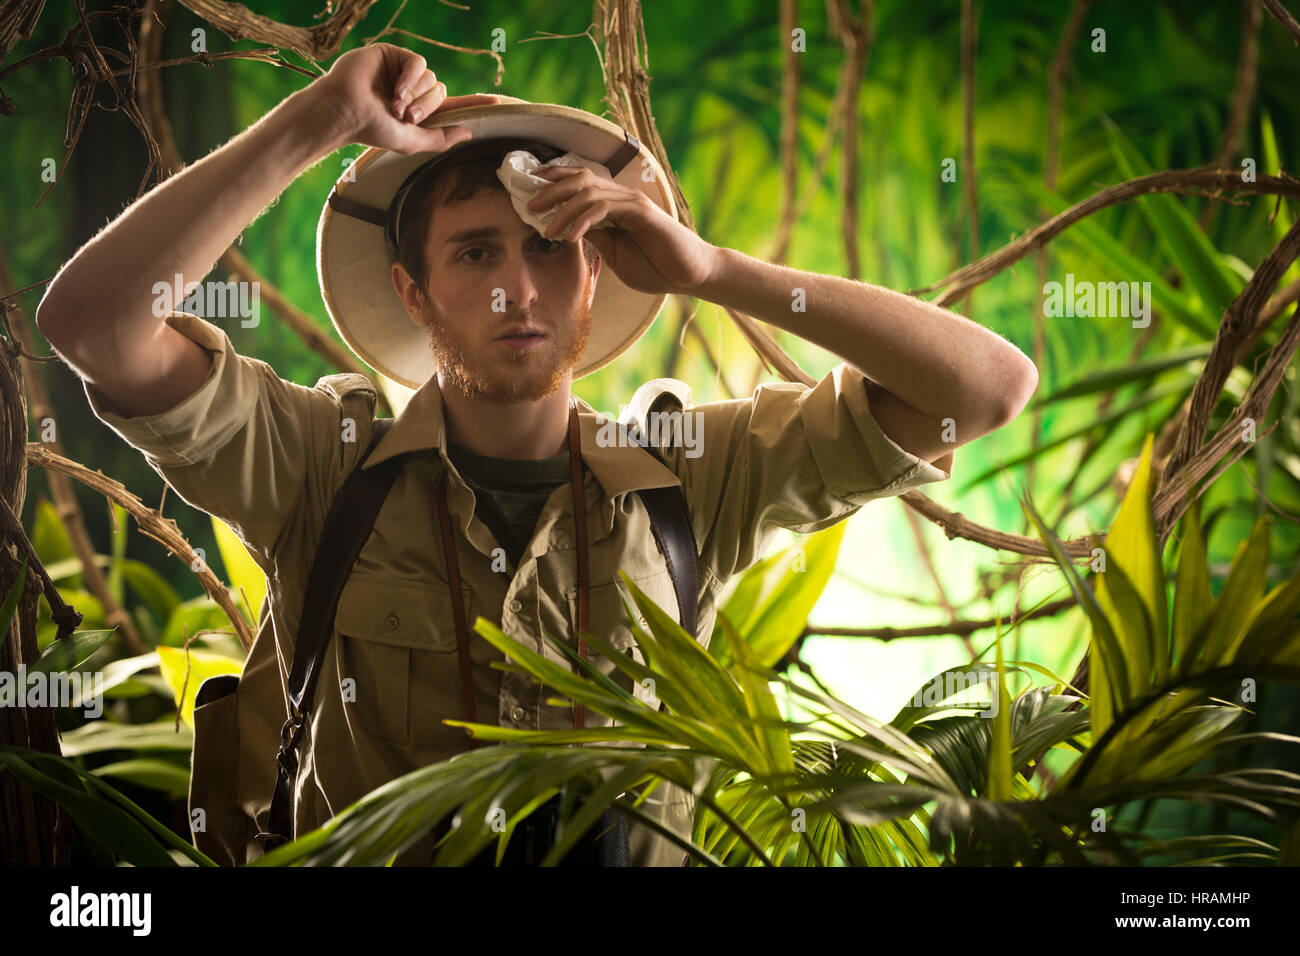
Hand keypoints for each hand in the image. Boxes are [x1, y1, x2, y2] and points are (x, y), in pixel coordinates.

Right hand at [313, 43, 502, 154]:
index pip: (452, 106)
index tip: (497, 103)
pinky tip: (395, 89)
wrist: (346, 111)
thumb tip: (468, 133)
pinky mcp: (393, 55)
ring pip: (431, 78)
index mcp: (418, 110)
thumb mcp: (412, 141)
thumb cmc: (373, 130)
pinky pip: (418, 63)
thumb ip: (441, 138)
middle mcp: (412, 90)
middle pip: (441, 92)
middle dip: (427, 107)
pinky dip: (411, 78)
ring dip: (416, 95)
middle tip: (405, 117)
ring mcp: (403, 72)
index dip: (474, 103)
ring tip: (394, 105)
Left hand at [526, 166, 717, 295]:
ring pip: (588, 191)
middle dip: (549, 189)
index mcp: (613, 204)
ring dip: (562, 209)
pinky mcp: (641, 212)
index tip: (527, 193)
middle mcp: (621, 196)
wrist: (689, 275)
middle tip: (528, 205)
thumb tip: (566, 228)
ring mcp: (631, 201)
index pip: (578, 183)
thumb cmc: (655, 266)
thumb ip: (595, 236)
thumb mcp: (614, 252)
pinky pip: (605, 208)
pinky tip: (570, 237)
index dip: (552, 182)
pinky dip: (584, 220)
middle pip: (578, 179)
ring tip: (546, 229)